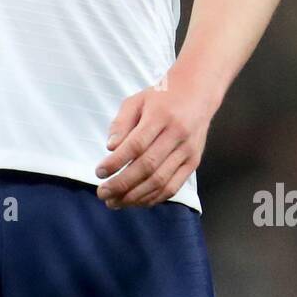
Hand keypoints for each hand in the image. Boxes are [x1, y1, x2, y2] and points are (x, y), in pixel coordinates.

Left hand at [95, 73, 211, 208]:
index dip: (116, 161)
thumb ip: (121, 122)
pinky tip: (135, 201)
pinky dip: (153, 198)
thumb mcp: (137, 100)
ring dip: (135, 196)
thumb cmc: (162, 97)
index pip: (136, 144)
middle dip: (122, 184)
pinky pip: (173, 187)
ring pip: (160, 181)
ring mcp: (188, 150)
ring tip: (114, 202)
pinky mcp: (193, 162)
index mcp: (161, 115)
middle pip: (148, 166)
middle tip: (102, 193)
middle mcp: (177, 134)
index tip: (99, 172)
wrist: (197, 94)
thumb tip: (110, 147)